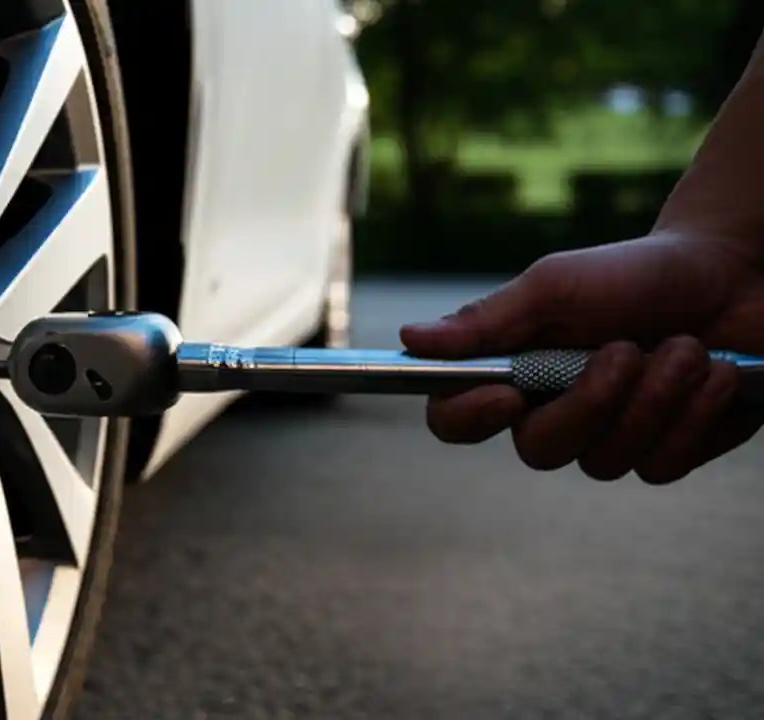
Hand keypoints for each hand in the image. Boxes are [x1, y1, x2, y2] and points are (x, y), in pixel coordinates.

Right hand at [400, 231, 762, 482]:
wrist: (735, 272)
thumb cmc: (636, 273)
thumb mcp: (557, 285)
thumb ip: (488, 319)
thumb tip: (411, 340)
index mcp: (514, 371)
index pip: (454, 419)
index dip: (466, 418)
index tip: (508, 394)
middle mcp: (555, 412)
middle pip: (539, 451)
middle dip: (590, 403)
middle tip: (625, 349)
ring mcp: (612, 437)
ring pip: (608, 462)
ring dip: (656, 398)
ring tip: (685, 346)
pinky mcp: (669, 449)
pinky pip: (665, 466)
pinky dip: (695, 415)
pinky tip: (714, 374)